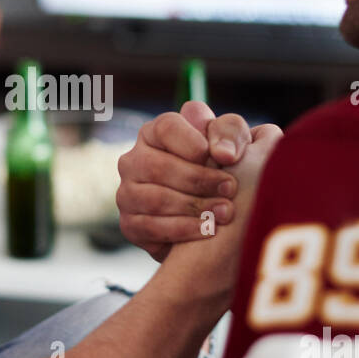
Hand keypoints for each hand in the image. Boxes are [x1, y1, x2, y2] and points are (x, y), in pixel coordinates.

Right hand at [117, 101, 281, 260]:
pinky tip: (208, 229)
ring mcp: (127, 193)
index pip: (166, 128)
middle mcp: (133, 160)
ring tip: (224, 212)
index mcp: (154, 133)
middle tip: (231, 189)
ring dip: (193, 207)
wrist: (212, 213)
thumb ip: (230, 132)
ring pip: (154, 199)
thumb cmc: (221, 168)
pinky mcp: (130, 224)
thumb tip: (223, 153)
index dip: (194, 142)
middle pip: (157, 166)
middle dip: (199, 180)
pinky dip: (183, 229)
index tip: (225, 159)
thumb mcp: (231, 142)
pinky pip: (151, 227)